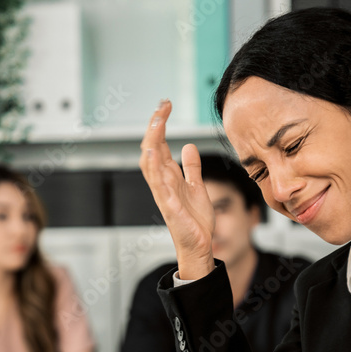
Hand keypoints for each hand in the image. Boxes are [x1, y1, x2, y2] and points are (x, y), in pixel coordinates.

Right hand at [139, 100, 215, 279]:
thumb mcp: (197, 187)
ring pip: (151, 163)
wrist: (199, 246)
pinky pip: (159, 185)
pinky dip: (155, 169)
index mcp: (168, 176)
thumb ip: (191, 167)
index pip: (159, 144)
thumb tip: (189, 147)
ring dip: (152, 142)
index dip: (160, 124)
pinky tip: (156, 153)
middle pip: (151, 149)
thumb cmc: (195, 221)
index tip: (166, 105)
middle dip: (155, 127)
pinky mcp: (169, 207)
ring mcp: (163, 194)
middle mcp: (162, 182)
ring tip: (157, 122)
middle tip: (161, 106)